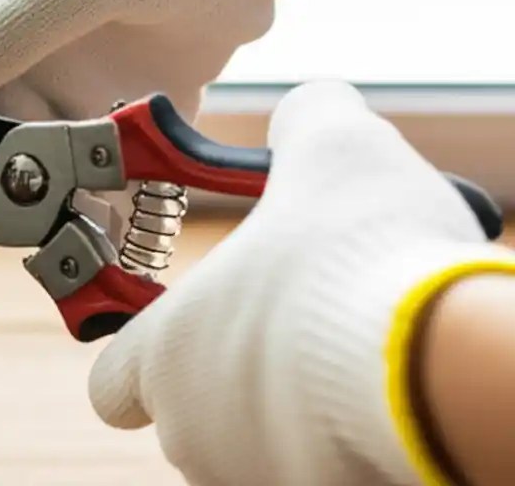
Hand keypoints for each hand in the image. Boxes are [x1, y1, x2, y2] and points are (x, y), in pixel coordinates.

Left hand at [87, 80, 514, 485]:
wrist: (448, 361)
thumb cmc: (366, 260)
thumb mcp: (334, 150)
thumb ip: (304, 121)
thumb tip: (309, 108)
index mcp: (164, 352)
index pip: (109, 383)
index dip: (136, 357)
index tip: (171, 337)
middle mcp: (191, 430)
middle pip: (191, 415)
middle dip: (237, 377)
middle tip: (296, 330)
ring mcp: (251, 478)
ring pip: (254, 451)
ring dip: (291, 411)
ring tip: (351, 359)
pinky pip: (316, 473)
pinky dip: (341, 445)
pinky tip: (385, 402)